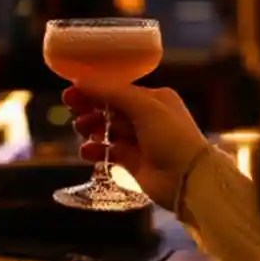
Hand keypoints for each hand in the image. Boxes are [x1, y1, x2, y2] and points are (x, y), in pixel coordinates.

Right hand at [64, 85, 207, 211]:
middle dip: (90, 108)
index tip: (72, 92)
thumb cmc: (172, 137)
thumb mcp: (145, 107)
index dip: (94, 89)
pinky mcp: (134, 162)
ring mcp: (140, 140)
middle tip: (71, 109)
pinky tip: (86, 152)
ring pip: (107, 129)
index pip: (118, 90)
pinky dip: (96, 150)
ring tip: (80, 130)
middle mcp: (148, 117)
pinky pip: (109, 152)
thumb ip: (112, 93)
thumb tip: (81, 80)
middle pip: (110, 108)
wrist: (188, 180)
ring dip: (91, 128)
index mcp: (154, 99)